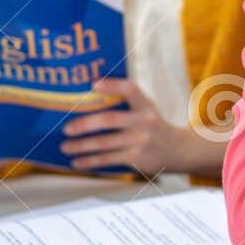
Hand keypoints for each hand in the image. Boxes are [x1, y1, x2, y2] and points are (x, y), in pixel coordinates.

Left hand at [60, 78, 194, 174]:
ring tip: (65, 146)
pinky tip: (78, 162)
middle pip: (109, 119)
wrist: (178, 150)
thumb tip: (90, 97)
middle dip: (84, 124)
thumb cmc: (153, 127)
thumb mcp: (147, 110)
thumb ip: (127, 103)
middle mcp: (144, 121)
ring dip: (81, 145)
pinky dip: (90, 161)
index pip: (130, 90)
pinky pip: (109, 159)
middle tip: (66, 128)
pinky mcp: (137, 157)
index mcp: (145, 105)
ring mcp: (140, 140)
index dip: (112, 85)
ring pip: (105, 143)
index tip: (93, 83)